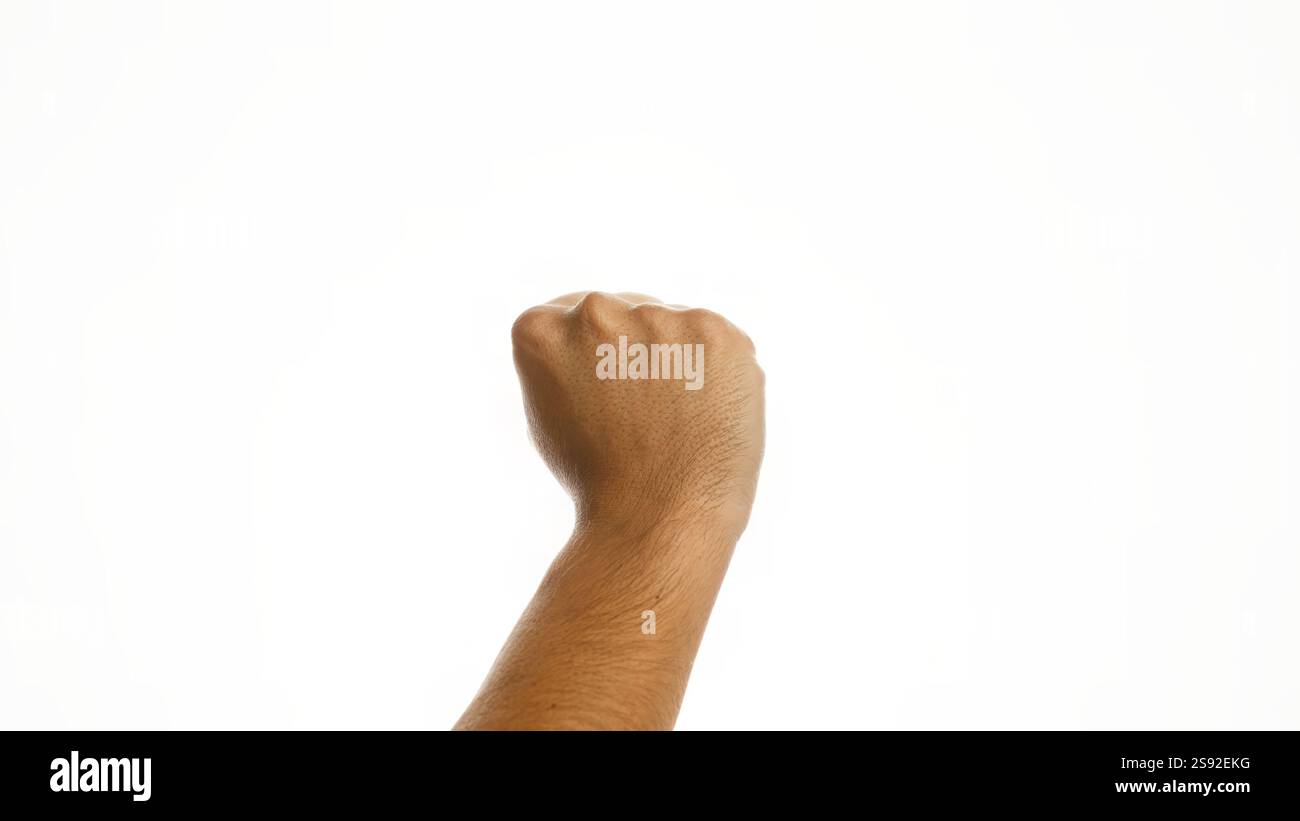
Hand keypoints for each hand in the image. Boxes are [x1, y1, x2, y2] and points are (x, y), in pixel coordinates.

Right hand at [511, 291, 763, 541]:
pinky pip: (714, 340)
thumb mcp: (549, 411)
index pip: (565, 316)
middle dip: (631, 353)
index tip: (599, 397)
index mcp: (540, 327)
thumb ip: (563, 358)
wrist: (658, 516)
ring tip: (674, 418)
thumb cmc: (598, 477)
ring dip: (675, 360)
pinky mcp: (714, 330)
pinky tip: (705, 411)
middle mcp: (595, 310)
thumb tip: (594, 329)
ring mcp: (658, 316)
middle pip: (621, 313)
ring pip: (670, 326)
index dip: (589, 359)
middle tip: (640, 415)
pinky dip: (716, 370)